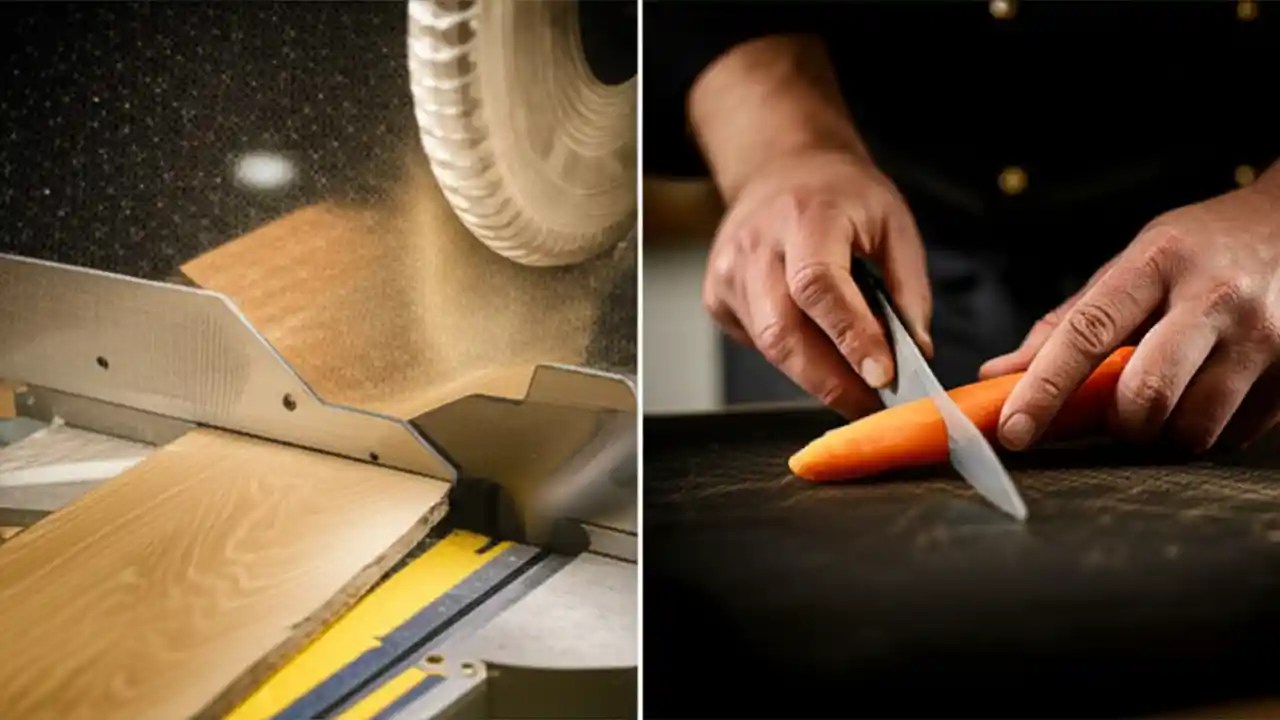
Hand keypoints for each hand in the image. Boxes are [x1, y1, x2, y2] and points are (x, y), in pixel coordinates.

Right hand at [702, 149, 932, 417]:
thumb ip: (908, 288)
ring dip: (816, 377)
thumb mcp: (894, 223)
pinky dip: (793, 359)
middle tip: (872, 406)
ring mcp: (728, 272)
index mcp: (806, 216)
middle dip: (830, 380)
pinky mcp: (717, 296)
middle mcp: (756, 245)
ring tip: (855, 389)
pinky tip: (816, 349)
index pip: (819, 285)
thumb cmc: (842, 196)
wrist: (779, 168)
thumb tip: (915, 353)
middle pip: (782, 331)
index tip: (882, 377)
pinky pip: (758, 343)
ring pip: (770, 346)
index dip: (850, 336)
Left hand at [981, 169, 1279, 451]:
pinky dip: (1206, 429)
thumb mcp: (1130, 265)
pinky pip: (1233, 435)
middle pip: (1146, 394)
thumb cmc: (1200, 249)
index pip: (1087, 334)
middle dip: (1117, 423)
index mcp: (1158, 263)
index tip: (1013, 429)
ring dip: (1163, 432)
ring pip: (1192, 427)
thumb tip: (998, 377)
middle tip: (1117, 412)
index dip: (1043, 389)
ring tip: (1167, 397)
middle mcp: (1215, 298)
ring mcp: (1264, 337)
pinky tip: (1208, 392)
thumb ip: (1066, 323)